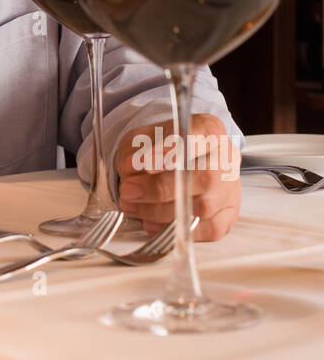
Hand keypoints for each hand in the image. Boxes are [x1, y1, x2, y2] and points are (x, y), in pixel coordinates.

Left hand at [115, 114, 240, 241]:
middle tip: (129, 190)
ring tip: (132, 205)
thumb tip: (130, 167)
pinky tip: (151, 222)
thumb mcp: (143, 139)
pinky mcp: (226, 216)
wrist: (182, 164)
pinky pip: (205, 229)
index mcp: (210, 130)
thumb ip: (135, 149)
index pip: (197, 137)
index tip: (142, 162)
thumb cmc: (163, 150)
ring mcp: (230, 189)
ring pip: (202, 207)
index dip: (169, 151)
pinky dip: (174, 228)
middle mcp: (226, 159)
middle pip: (205, 176)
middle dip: (160, 188)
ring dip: (159, 211)